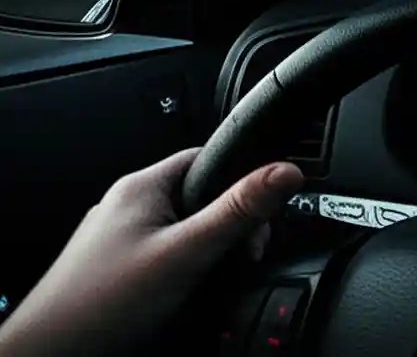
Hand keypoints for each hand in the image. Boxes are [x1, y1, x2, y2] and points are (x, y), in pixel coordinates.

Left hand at [0, 148, 303, 356]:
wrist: (52, 354)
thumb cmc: (103, 304)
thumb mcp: (187, 252)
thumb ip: (238, 211)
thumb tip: (285, 171)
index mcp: (142, 186)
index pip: (209, 158)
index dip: (244, 180)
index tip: (264, 215)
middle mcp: (129, 206)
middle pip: (201, 198)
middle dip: (230, 226)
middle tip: (243, 256)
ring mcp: (121, 239)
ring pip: (186, 230)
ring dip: (209, 252)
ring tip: (211, 279)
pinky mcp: (118, 268)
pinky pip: (167, 255)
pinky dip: (186, 270)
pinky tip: (187, 292)